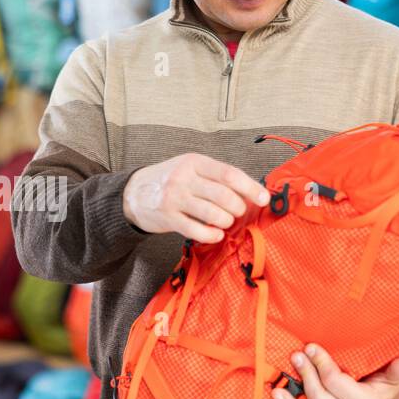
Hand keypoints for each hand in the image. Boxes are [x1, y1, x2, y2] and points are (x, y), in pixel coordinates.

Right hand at [122, 153, 269, 243]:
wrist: (134, 193)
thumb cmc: (170, 180)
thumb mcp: (191, 168)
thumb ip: (217, 177)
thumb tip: (251, 191)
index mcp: (194, 162)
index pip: (229, 174)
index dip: (250, 188)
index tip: (264, 199)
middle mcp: (184, 178)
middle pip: (223, 195)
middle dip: (238, 207)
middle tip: (238, 211)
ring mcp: (174, 198)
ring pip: (212, 214)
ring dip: (226, 221)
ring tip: (225, 221)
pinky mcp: (168, 217)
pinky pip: (197, 230)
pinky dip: (212, 235)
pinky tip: (215, 234)